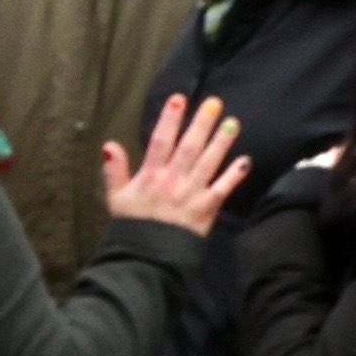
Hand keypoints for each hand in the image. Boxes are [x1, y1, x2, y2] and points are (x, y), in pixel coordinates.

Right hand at [100, 92, 247, 236]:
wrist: (148, 256)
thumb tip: (109, 145)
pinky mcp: (206, 208)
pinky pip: (222, 189)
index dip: (169, 120)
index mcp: (150, 176)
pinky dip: (234, 175)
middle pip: (189, 146)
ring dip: (221, 142)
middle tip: (214, 102)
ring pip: (208, 162)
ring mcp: (192, 193)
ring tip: (233, 122)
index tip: (179, 99)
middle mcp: (173, 180)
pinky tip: (246, 161)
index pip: (160, 141)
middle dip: (201, 123)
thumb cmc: (132, 226)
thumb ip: (114, 171)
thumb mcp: (116, 198)